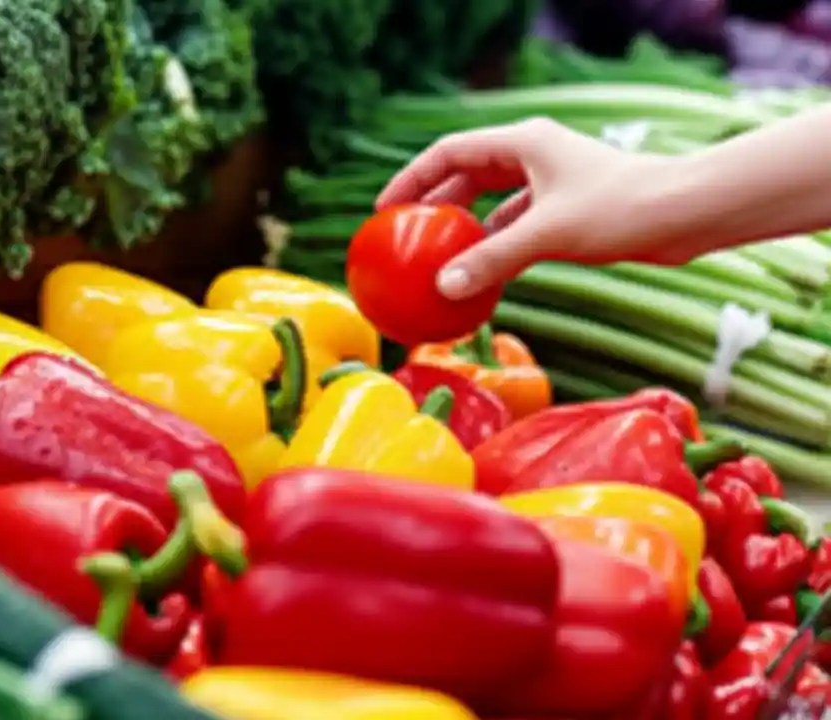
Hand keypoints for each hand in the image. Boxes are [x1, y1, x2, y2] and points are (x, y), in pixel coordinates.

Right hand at [375, 118, 687, 299]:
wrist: (686, 213)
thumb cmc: (621, 208)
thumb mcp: (547, 234)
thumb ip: (492, 260)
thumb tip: (445, 288)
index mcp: (522, 142)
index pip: (449, 152)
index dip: (412, 179)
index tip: (386, 209)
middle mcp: (532, 155)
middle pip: (465, 174)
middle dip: (433, 204)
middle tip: (404, 235)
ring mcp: (550, 181)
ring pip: (491, 201)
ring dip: (464, 227)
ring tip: (436, 257)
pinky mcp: (566, 207)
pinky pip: (515, 223)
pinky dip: (494, 244)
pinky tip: (482, 273)